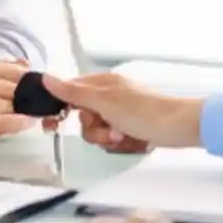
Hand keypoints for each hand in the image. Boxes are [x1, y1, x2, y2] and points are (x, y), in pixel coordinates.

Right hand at [0, 59, 36, 146]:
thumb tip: (23, 63)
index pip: (18, 69)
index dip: (26, 79)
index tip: (28, 86)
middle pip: (21, 87)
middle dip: (25, 94)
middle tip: (25, 100)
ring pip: (20, 104)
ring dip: (22, 108)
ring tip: (20, 111)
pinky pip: (16, 123)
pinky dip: (23, 122)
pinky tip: (25, 121)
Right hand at [40, 74, 202, 152]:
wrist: (177, 127)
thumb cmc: (141, 111)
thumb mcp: (103, 101)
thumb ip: (73, 92)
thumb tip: (45, 78)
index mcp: (102, 84)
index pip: (70, 92)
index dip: (60, 108)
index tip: (51, 124)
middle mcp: (109, 97)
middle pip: (83, 118)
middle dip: (94, 129)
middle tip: (108, 130)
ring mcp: (120, 114)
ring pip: (97, 132)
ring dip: (107, 138)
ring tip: (123, 137)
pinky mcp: (130, 129)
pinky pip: (112, 140)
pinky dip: (120, 144)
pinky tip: (132, 141)